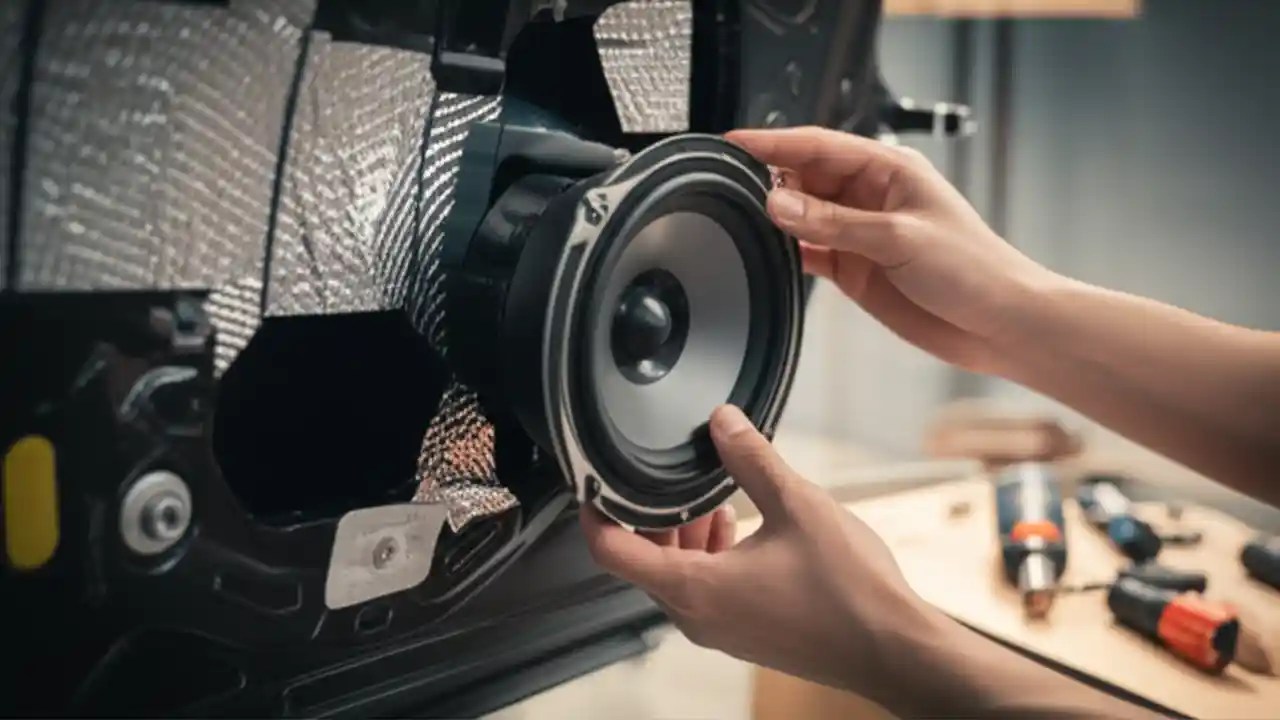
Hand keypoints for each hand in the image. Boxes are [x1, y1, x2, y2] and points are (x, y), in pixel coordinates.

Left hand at [580, 405, 933, 699]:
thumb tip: (723, 421)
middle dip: (653, 516)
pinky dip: (709, 557)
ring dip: (685, 535)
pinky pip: (705, 590)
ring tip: (716, 500)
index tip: (592, 483)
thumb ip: (750, 459)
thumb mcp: (796, 505)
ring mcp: (721, 630)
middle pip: (644, 560)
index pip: (611, 550)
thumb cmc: (849, 591)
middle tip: (675, 481)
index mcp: (694, 589)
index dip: (593, 511)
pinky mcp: (744, 633)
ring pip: (676, 575)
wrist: (894, 650)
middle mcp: (698, 617)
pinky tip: (742, 529)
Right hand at [727, 126, 1060, 373]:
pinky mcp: (855, 268)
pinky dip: (787, 252)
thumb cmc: (974, 268)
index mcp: (887, 169)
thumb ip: (833, 223)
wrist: (999, 324)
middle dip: (770, 181)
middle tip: (730, 189)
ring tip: (742, 221)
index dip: (773, 144)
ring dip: (776, 218)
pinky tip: (769, 253)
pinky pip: (809, 251)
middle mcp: (870, 196)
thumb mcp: (898, 238)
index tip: (734, 145)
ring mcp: (860, 233)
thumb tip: (778, 203)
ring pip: (802, 215)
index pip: (817, 145)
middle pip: (805, 177)